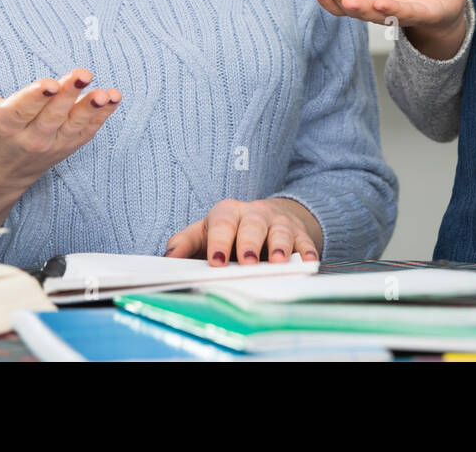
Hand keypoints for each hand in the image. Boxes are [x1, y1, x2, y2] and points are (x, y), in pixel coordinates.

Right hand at [0, 67, 121, 189]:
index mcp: (5, 126)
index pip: (22, 110)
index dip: (37, 96)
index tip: (50, 83)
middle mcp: (31, 137)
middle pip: (52, 114)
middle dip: (69, 93)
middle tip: (84, 73)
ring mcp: (53, 144)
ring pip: (74, 125)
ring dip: (91, 108)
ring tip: (106, 93)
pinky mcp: (68, 146)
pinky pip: (87, 131)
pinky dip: (102, 116)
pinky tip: (114, 97)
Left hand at [163, 198, 320, 263]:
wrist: (265, 219)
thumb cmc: (229, 231)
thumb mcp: (204, 232)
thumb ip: (185, 244)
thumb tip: (167, 260)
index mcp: (228, 212)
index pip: (223, 223)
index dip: (219, 242)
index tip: (216, 261)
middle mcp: (255, 213)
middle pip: (252, 225)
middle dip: (250, 244)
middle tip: (247, 262)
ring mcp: (279, 222)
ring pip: (280, 231)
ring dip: (280, 247)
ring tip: (279, 262)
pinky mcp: (299, 233)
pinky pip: (305, 241)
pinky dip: (307, 251)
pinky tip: (307, 262)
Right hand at [311, 0, 464, 29]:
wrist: (440, 0)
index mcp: (364, 1)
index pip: (341, 3)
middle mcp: (377, 11)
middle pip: (354, 9)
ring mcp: (397, 14)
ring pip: (376, 14)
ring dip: (361, 8)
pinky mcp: (420, 13)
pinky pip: (405, 13)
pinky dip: (393, 10)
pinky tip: (381, 2)